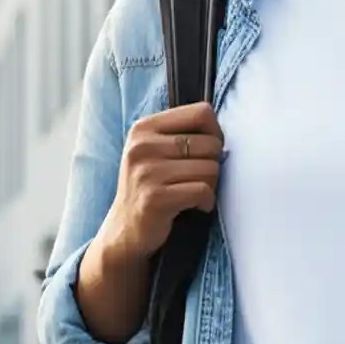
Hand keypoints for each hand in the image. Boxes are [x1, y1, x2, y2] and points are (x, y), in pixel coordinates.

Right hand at [98, 101, 224, 264]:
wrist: (124, 230)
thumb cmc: (147, 187)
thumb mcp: (152, 150)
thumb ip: (180, 133)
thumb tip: (220, 130)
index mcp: (144, 128)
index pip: (201, 113)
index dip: (215, 132)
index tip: (208, 151)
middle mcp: (142, 146)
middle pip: (211, 143)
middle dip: (214, 163)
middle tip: (200, 178)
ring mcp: (147, 172)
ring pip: (210, 168)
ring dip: (211, 185)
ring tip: (195, 193)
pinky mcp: (155, 198)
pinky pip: (203, 191)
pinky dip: (207, 201)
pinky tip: (196, 206)